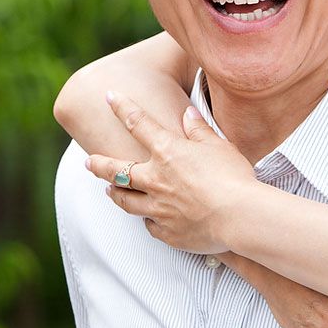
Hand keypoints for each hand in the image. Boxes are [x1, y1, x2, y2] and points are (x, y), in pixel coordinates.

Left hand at [85, 90, 254, 253]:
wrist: (238, 216)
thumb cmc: (232, 176)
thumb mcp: (218, 145)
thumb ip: (199, 130)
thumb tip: (187, 114)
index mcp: (167, 152)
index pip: (138, 123)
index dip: (122, 107)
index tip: (109, 96)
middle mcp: (155, 180)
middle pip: (117, 171)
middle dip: (100, 165)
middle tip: (89, 162)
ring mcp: (158, 208)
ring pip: (126, 201)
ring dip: (115, 194)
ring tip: (108, 191)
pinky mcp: (167, 231)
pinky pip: (150, 225)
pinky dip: (148, 220)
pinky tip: (148, 218)